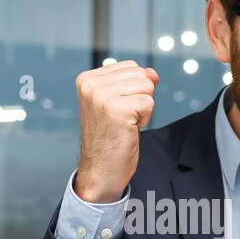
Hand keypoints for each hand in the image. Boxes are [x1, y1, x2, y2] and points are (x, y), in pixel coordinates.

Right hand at [73, 60, 158, 202]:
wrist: (100, 171)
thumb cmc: (110, 138)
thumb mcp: (120, 103)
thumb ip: (135, 83)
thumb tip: (153, 73)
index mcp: (86, 79)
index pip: (131, 67)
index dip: (133, 90)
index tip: (117, 110)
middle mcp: (90, 84)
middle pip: (140, 74)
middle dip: (140, 97)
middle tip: (122, 119)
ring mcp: (101, 96)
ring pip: (147, 86)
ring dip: (142, 108)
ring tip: (125, 124)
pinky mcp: (117, 109)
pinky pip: (149, 103)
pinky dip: (144, 119)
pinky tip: (128, 130)